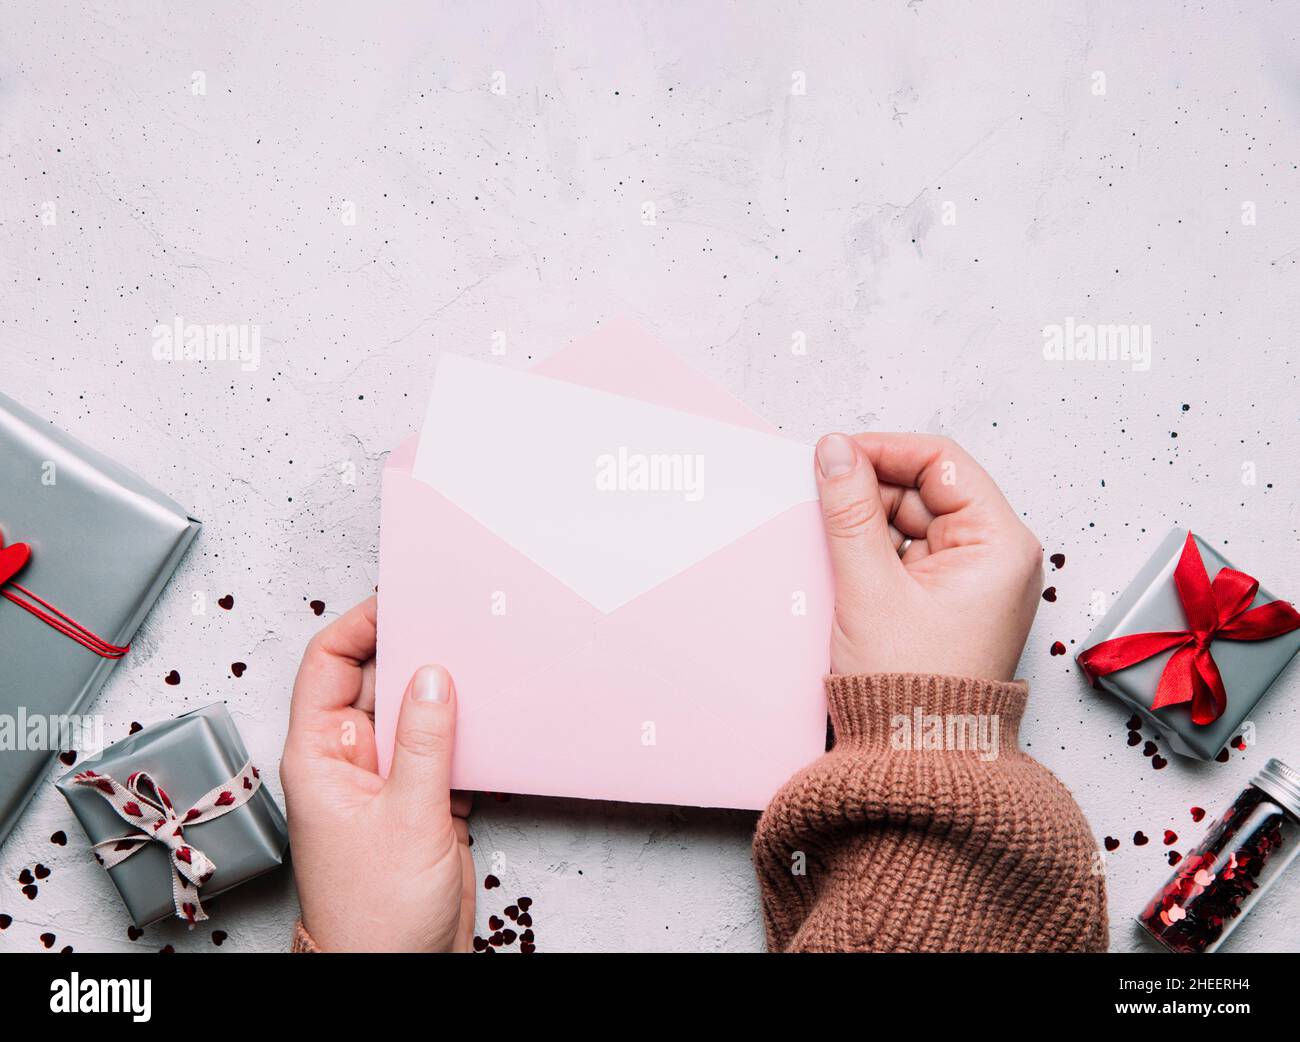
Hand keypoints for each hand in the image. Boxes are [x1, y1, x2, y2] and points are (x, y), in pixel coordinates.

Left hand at [280, 596, 473, 951]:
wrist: (401, 969)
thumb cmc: (374, 913)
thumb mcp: (406, 817)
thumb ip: (422, 743)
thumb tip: (432, 675)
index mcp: (322, 755)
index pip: (330, 666)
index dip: (360, 626)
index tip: (399, 600)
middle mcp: (352, 759)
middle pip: (378, 681)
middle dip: (413, 650)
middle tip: (454, 619)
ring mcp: (388, 779)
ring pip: (416, 712)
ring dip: (446, 690)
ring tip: (482, 657)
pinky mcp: (422, 801)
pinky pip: (443, 746)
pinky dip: (467, 730)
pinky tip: (495, 714)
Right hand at [814, 433, 1042, 681]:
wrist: (916, 761)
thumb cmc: (913, 690)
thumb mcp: (869, 587)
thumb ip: (849, 511)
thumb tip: (834, 452)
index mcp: (999, 545)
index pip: (941, 463)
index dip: (884, 450)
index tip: (835, 453)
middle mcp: (994, 557)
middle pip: (924, 491)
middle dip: (870, 492)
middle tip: (820, 499)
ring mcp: (971, 580)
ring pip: (910, 522)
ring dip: (866, 525)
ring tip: (831, 547)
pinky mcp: (946, 601)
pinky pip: (906, 555)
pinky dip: (872, 554)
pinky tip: (842, 566)